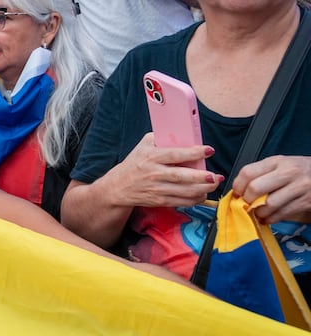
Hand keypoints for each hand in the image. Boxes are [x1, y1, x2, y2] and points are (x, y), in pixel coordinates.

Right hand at [105, 133, 221, 208]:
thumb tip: (182, 133)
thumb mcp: (143, 146)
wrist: (118, 187)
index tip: (208, 150)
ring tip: (214, 183)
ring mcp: (157, 189)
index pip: (175, 154)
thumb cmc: (134, 164)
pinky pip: (181, 202)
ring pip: (185, 191)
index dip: (194, 152)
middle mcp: (154, 174)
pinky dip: (195, 199)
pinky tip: (203, 193)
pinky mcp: (159, 201)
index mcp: (151, 157)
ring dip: (203, 189)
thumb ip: (160, 138)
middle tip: (215, 175)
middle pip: (182, 176)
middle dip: (203, 177)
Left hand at [232, 155, 310, 224]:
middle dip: (247, 200)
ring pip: (268, 204)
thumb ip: (261, 174)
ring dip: (259, 213)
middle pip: (255, 188)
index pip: (248, 172)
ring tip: (258, 213)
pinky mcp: (306, 201)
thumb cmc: (298, 171)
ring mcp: (299, 187)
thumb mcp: (279, 165)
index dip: (238, 186)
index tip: (237, 193)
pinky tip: (268, 218)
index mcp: (277, 161)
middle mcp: (288, 172)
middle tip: (247, 204)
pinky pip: (282, 214)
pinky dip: (270, 219)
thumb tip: (239, 192)